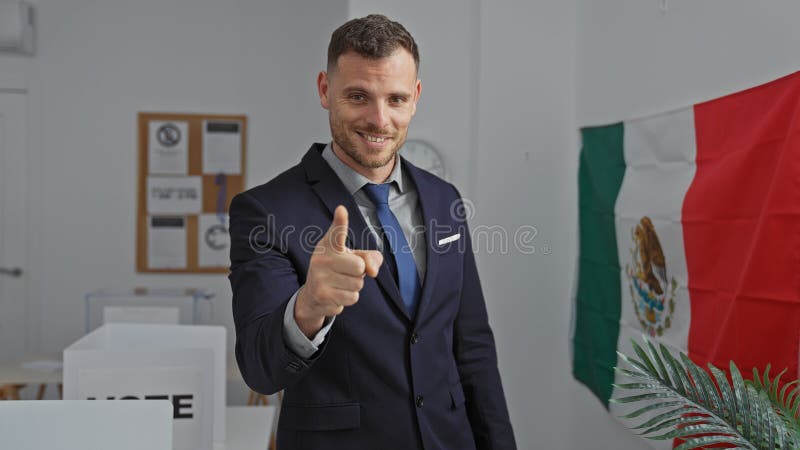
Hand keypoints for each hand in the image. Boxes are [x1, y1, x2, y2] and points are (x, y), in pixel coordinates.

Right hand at [295, 205, 382, 337]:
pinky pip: (352, 298)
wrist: (312, 295)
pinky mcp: (323, 296)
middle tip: (346, 272)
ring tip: (340, 283)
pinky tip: (335, 294)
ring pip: (357, 284)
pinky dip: (348, 298)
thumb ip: (371, 258)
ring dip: (354, 287)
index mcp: (329, 245)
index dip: (341, 221)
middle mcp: (322, 259)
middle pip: (359, 267)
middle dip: (359, 273)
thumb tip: (372, 271)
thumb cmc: (338, 270)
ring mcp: (320, 278)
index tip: (342, 210)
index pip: (337, 231)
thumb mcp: (354, 259)